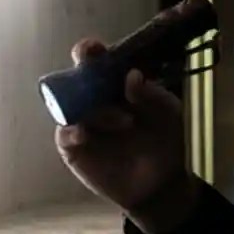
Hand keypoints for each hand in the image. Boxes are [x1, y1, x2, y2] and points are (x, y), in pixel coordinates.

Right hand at [54, 38, 191, 232]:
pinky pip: (65, 135)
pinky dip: (71, 131)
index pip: (97, 64)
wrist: (161, 183)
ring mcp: (82, 124)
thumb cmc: (165, 142)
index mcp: (115, 87)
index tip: (93, 50)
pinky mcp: (74, 149)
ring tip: (124, 122)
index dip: (90, 53)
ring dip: (94, 110)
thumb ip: (152, 94)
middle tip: (87, 70)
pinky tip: (84, 134)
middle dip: (78, 72)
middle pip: (75, 80)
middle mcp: (94, 102)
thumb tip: (131, 75)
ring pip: (72, 107)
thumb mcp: (168, 114)